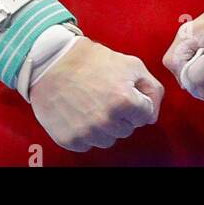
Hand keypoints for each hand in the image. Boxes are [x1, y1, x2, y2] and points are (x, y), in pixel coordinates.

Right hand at [28, 37, 163, 151]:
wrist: (51, 62)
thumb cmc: (91, 60)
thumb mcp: (129, 63)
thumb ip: (151, 87)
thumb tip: (153, 111)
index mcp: (124, 100)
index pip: (146, 116)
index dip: (137, 102)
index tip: (123, 91)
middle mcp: (107, 120)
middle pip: (128, 129)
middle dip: (121, 114)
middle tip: (104, 94)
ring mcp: (87, 132)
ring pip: (109, 139)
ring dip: (104, 125)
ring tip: (90, 103)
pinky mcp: (70, 139)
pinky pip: (88, 144)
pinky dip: (85, 131)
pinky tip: (78, 112)